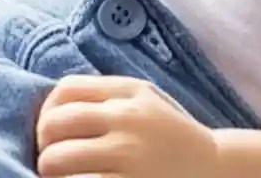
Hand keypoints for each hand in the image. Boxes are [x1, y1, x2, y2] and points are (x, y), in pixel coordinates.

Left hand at [35, 75, 222, 177]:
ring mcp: (128, 157)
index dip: (47, 110)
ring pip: (57, 162)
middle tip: (52, 161)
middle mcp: (127, 121)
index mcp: (129, 94)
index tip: (52, 132)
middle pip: (53, 126)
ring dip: (50, 173)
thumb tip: (51, 102)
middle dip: (44, 145)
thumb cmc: (171, 135)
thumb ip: (106, 93)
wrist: (216, 170)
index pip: (65, 90)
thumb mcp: (146, 100)